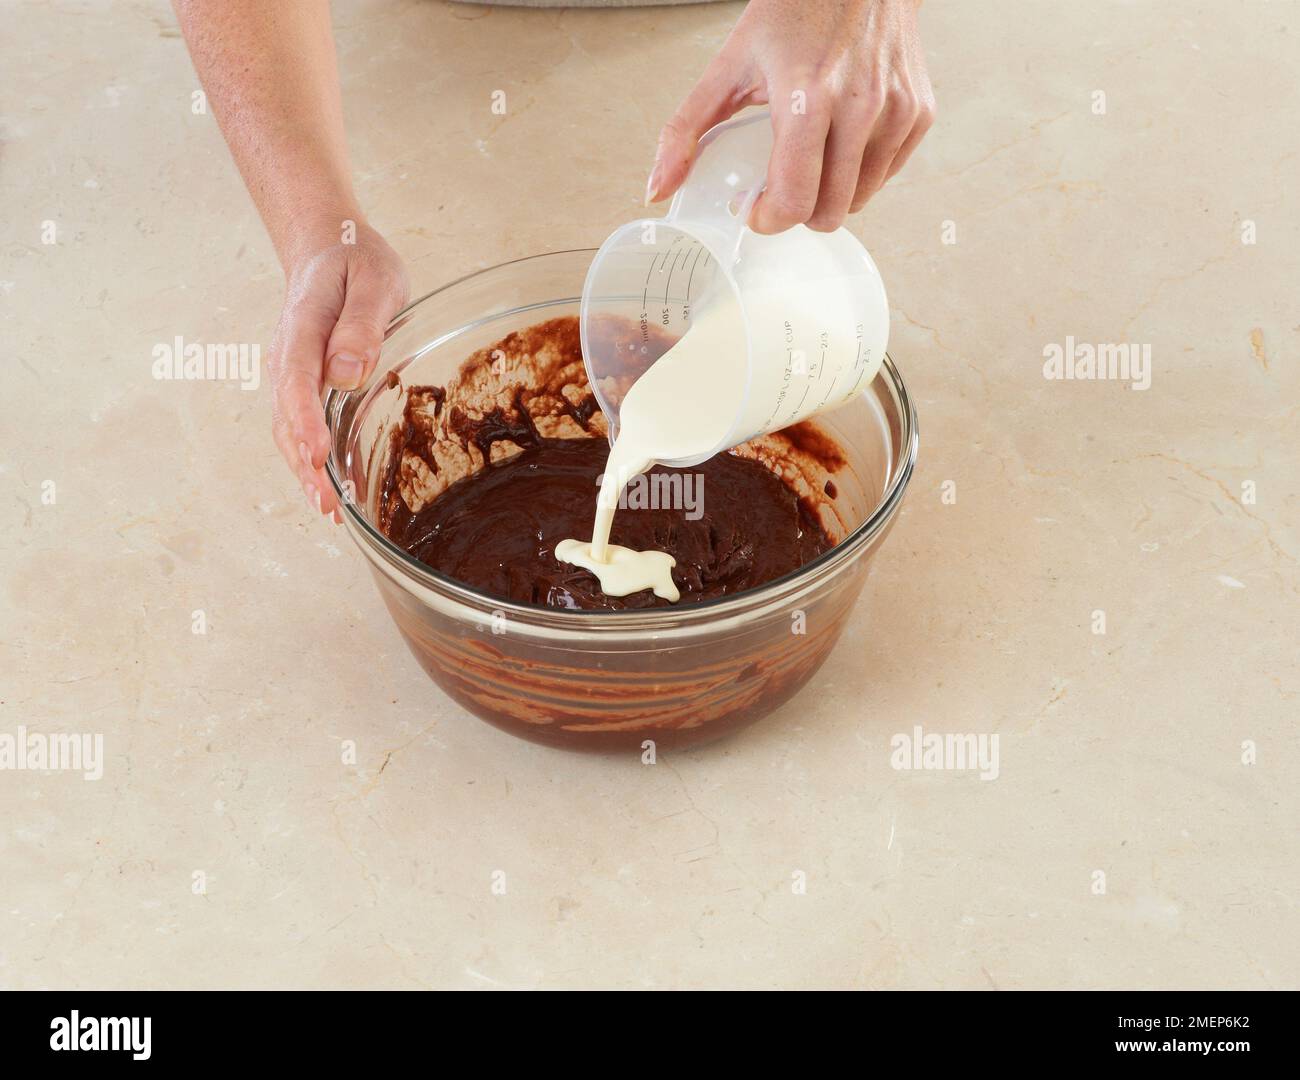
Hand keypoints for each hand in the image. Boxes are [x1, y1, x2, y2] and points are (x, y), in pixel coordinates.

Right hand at [268, 218, 408, 518]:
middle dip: (305, 464)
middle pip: (286, 416)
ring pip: (288, 430)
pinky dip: (311, 462)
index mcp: (304, 325)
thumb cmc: (357, 262)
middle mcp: (287, 355)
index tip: (319, 454)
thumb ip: (362, 323)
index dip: (306, 421)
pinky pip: (299, 428)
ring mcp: (290, 373)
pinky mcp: (301, 386)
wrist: (328, 248)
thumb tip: (347, 372)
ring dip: (306, 472)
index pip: (298, 379)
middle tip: (329, 504)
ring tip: (331, 511)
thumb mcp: (375, 280)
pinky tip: (332, 493)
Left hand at [646, 0, 934, 232]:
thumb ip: (685, 131)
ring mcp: (895, 111)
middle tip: (780, 184)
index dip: (768, 219)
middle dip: (798, 211)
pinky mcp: (918, 113)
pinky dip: (861, 173)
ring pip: (859, 202)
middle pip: (828, 213)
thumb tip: (658, 187)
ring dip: (830, 194)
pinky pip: (886, 176)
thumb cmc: (795, 11)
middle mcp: (858, 107)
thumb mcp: (728, 66)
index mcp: (806, 99)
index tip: (754, 208)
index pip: (794, 201)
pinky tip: (842, 140)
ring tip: (812, 157)